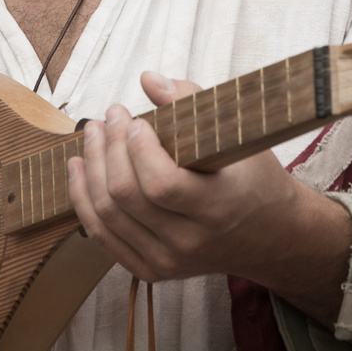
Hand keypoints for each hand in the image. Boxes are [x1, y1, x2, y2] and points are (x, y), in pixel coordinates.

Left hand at [66, 71, 349, 292]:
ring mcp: (169, 261)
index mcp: (218, 207)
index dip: (138, 148)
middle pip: (126, 197)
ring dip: (90, 169)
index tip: (136, 120)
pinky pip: (102, 236)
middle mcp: (191, 242)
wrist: (271, 236)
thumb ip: (193, 102)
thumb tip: (148, 80)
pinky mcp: (152, 270)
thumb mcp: (237, 137)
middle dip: (108, 148)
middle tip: (109, 117)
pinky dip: (84, 200)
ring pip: (106, 216)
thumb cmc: (254, 177)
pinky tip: (80, 169)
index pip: (161, 184)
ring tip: (93, 135)